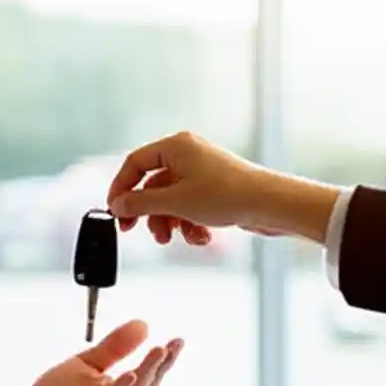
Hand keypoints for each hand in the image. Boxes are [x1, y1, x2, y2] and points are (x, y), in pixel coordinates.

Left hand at [4, 320, 182, 385]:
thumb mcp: (87, 363)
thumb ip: (114, 346)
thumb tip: (143, 325)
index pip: (147, 377)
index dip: (164, 360)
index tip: (177, 341)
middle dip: (160, 366)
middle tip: (171, 345)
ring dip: (144, 374)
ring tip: (157, 353)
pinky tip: (126, 376)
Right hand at [106, 131, 340, 244]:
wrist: (270, 205)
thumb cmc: (228, 195)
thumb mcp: (176, 203)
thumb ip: (141, 204)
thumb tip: (118, 206)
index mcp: (176, 146)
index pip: (135, 162)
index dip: (121, 188)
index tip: (115, 212)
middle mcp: (188, 155)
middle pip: (152, 185)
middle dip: (148, 212)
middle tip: (136, 231)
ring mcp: (202, 172)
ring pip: (170, 200)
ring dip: (170, 223)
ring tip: (174, 238)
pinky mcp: (213, 190)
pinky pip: (189, 207)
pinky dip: (190, 224)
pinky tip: (201, 237)